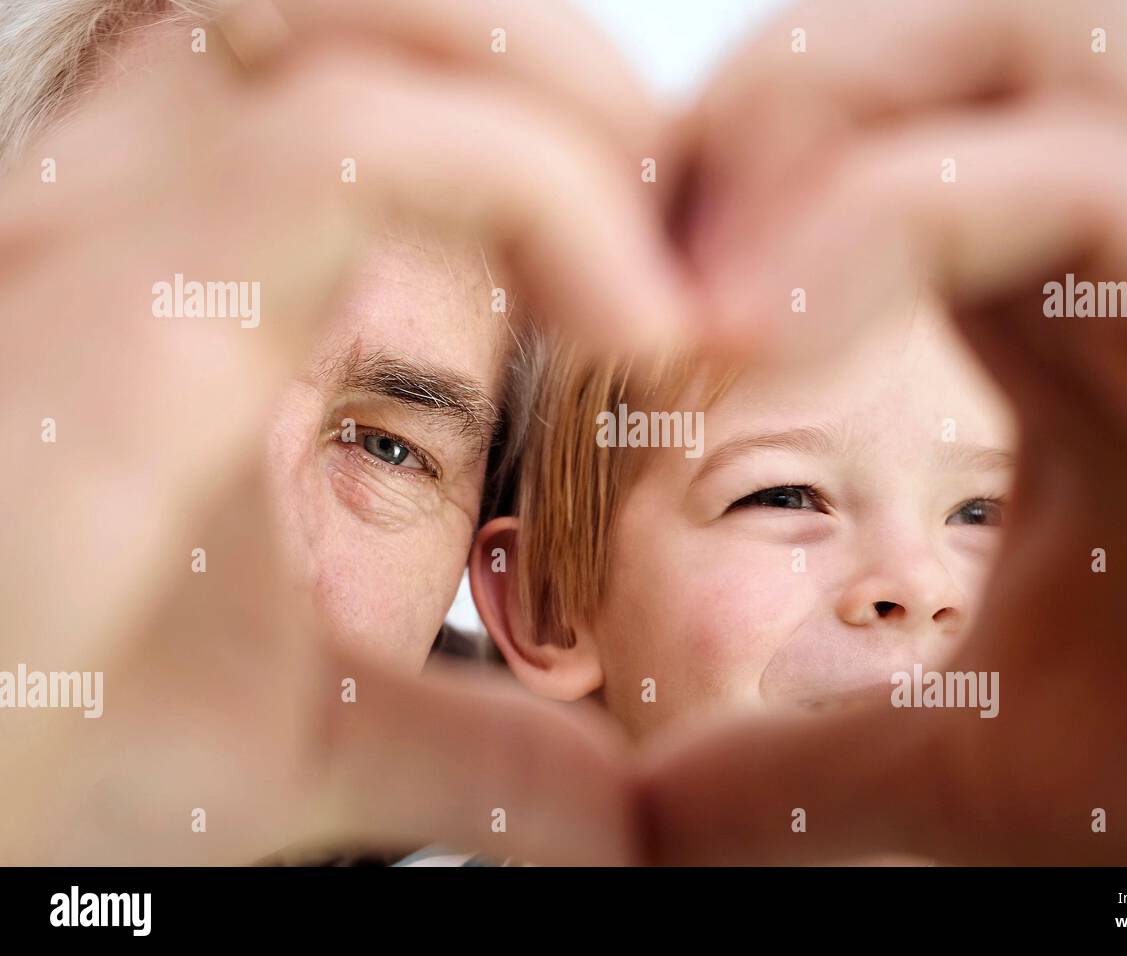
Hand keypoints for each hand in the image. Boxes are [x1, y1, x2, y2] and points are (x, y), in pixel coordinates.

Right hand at [0, 0, 685, 864]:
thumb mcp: (325, 735)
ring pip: (353, 13)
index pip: (388, 77)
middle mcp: (145, 210)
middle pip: (378, 2)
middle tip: (693, 243)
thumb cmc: (77, 755)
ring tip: (664, 280)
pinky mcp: (117, 309)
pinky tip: (642, 334)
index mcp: (202, 276)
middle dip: (576, 81)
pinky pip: (354, 146)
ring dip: (563, 102)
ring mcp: (120, 237)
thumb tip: (622, 812)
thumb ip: (480, 739)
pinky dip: (539, 194)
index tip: (698, 302)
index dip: (576, 142)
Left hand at [640, 0, 1126, 864]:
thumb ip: (804, 754)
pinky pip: (1057, 169)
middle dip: (725, 130)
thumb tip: (654, 815)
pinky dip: (876, 233)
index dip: (694, 190)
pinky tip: (756, 353)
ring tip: (693, 325)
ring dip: (787, 145)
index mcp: (1044, 285)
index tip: (592, 320)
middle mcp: (1118, 213)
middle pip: (885, 31)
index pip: (839, 126)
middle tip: (615, 288)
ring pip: (968, 30)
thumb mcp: (976, 742)